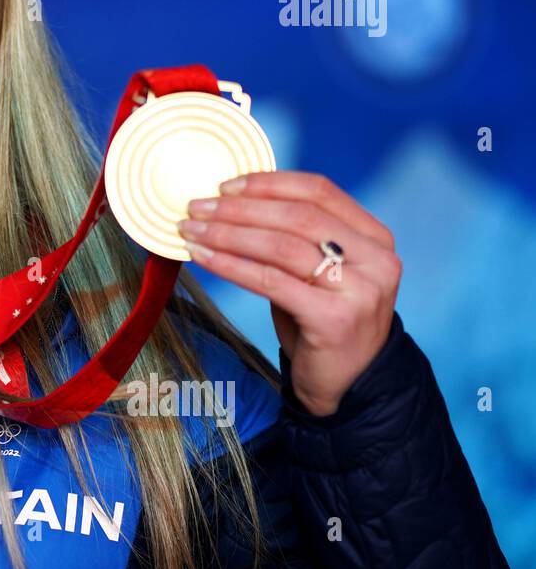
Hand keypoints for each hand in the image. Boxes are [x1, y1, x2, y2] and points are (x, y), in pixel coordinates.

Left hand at [176, 171, 402, 416]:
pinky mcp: (335, 319)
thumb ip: (292, 236)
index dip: (269, 183)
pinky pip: (271, 281)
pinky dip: (231, 265)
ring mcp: (360, 290)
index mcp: (375, 237)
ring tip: (192, 229)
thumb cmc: (321, 320)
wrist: (348, 385)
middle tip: (197, 206)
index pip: (319, 191)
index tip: (226, 185)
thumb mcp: (316, 271)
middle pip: (297, 216)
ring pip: (281, 246)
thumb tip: (230, 202)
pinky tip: (203, 257)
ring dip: (228, 233)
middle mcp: (377, 259)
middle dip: (240, 208)